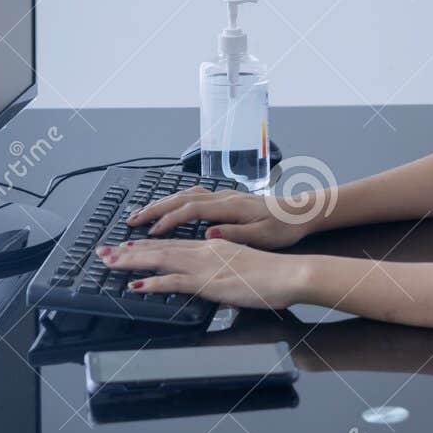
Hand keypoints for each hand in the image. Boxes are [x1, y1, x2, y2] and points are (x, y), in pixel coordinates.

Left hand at [98, 239, 311, 310]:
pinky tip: (135, 286)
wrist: (290, 274)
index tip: (125, 246)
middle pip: (159, 248)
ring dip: (132, 261)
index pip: (172, 243)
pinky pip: (174, 281)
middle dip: (128, 250)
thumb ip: (223, 268)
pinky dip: (152, 283)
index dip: (145, 244)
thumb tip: (212, 276)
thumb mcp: (242, 266)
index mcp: (212, 245)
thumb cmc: (272, 274)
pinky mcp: (209, 281)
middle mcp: (204, 250)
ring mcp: (205, 265)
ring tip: (109, 263)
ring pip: (160, 259)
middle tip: (103, 252)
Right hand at [126, 187, 312, 248]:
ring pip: (184, 195)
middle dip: (154, 209)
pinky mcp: (226, 200)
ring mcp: (224, 196)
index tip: (150, 232)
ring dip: (161, 204)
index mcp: (230, 207)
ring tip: (141, 214)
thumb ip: (234, 235)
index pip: (191, 210)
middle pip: (181, 199)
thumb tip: (208, 235)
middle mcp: (224, 198)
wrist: (301, 213)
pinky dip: (174, 202)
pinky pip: (192, 197)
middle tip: (131, 220)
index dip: (168, 220)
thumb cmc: (283, 227)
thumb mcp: (262, 236)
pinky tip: (167, 208)